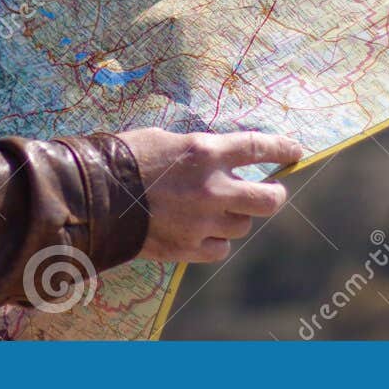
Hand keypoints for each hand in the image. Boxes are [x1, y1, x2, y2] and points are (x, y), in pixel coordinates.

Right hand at [116, 129, 302, 262]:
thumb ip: (197, 151)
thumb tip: (219, 158)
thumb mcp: (164, 140)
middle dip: (274, 195)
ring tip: (215, 210)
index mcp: (205, 152)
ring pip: (243, 225)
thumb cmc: (123, 159)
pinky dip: (215, 240)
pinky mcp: (189, 248)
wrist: (93, 198)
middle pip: (268, 199)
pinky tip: (199, 231)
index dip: (281, 149)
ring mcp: (203, 221)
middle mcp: (212, 188)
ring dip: (235, 216)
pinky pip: (220, 248)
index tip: (294, 151)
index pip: (258, 147)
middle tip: (270, 192)